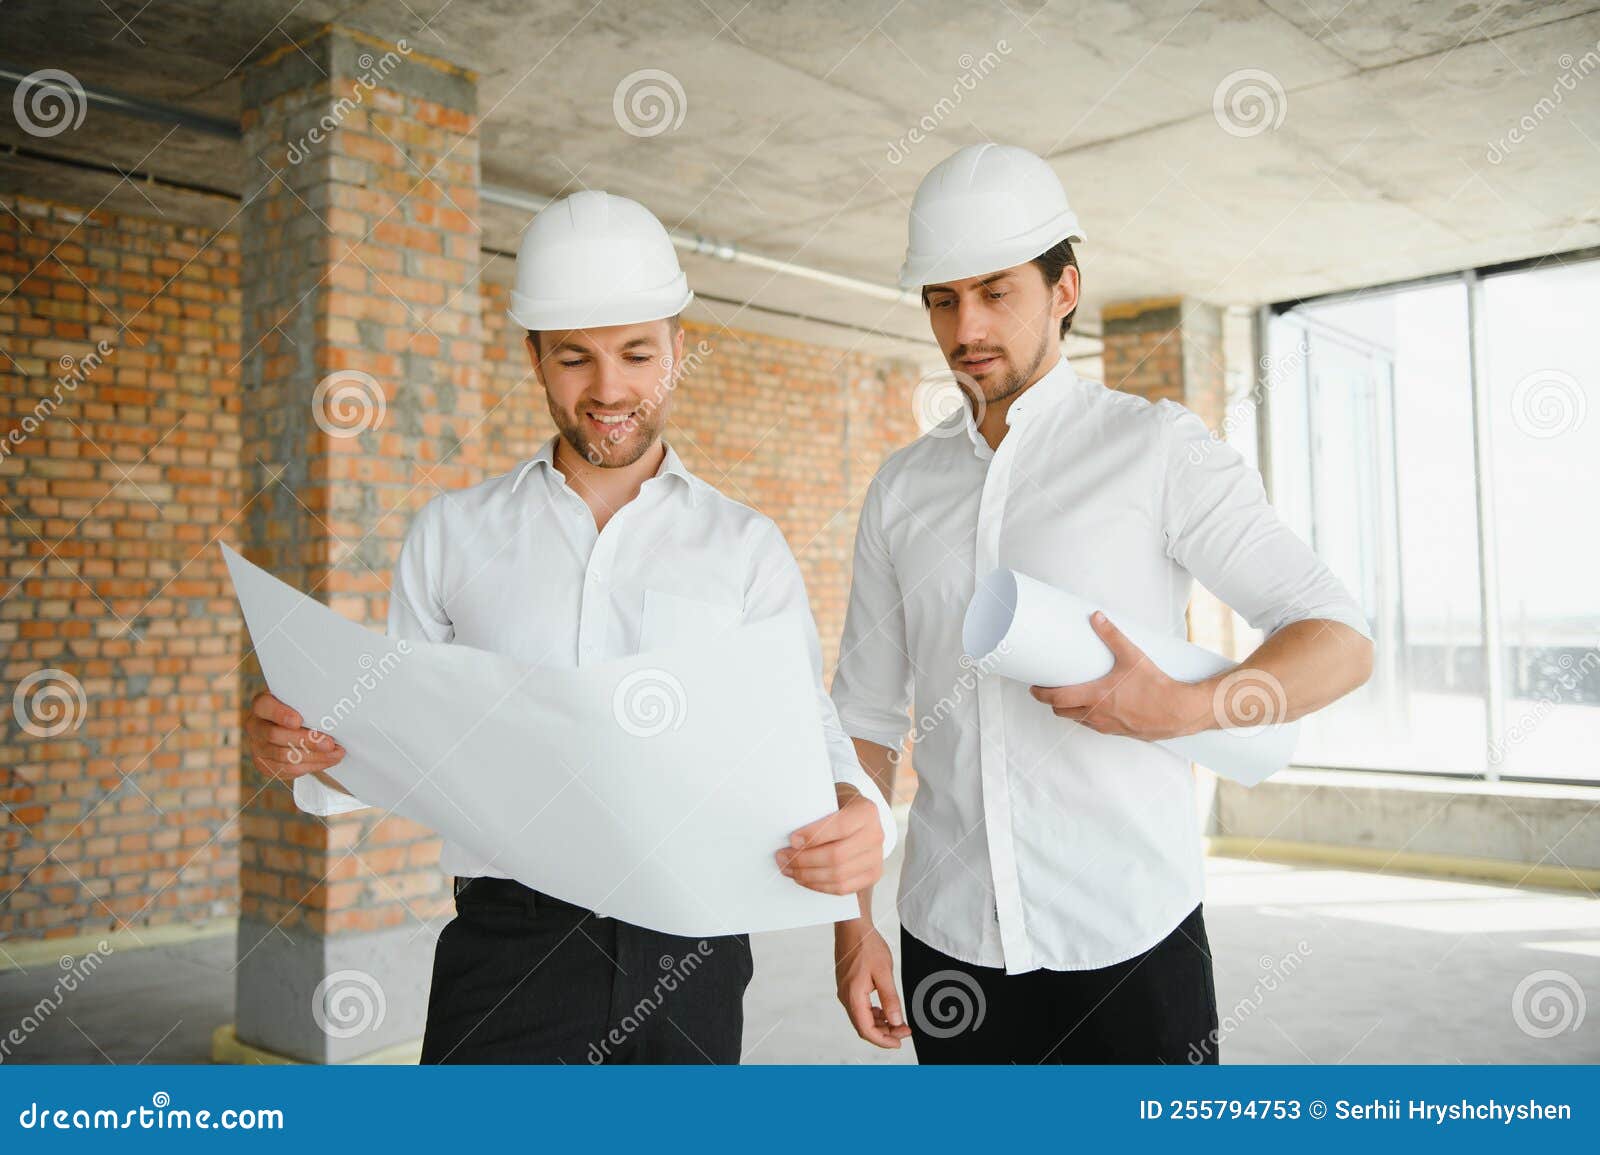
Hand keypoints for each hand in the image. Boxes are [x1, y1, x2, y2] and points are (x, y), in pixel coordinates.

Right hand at [245, 690, 344, 780]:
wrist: (292, 729)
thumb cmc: (302, 710)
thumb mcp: (303, 702)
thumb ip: (310, 704)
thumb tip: (334, 711)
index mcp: (262, 706)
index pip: (264, 706)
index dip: (280, 714)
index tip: (298, 721)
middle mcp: (255, 726)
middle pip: (275, 735)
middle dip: (306, 740)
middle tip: (329, 743)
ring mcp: (257, 747)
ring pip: (283, 756)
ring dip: (314, 756)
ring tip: (336, 753)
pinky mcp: (265, 765)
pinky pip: (287, 770)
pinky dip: (311, 766)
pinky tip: (327, 761)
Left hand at [775, 784, 883, 894]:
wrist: (859, 818)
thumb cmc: (839, 807)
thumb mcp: (830, 799)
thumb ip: (815, 814)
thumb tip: (790, 838)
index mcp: (867, 811)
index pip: (839, 827)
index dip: (813, 836)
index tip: (792, 840)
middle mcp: (875, 835)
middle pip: (836, 856)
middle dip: (804, 860)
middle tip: (783, 857)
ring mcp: (876, 858)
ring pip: (838, 876)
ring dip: (807, 876)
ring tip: (789, 869)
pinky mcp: (872, 875)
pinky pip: (842, 888)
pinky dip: (819, 886)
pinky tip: (804, 878)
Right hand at [835, 918, 909, 1047]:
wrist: (852, 926)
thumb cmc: (866, 945)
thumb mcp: (884, 972)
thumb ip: (890, 999)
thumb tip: (896, 1021)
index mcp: (853, 996)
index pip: (866, 1030)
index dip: (883, 1041)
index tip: (899, 1042)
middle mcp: (846, 997)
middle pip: (864, 1026)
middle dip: (885, 1033)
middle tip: (905, 1031)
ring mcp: (845, 991)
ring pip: (862, 1017)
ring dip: (880, 1023)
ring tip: (898, 1021)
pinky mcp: (848, 986)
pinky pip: (859, 1007)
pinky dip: (873, 1013)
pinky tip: (885, 1010)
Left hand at [1028, 611, 1205, 739]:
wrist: (1179, 711)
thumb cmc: (1157, 686)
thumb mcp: (1133, 656)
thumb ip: (1113, 636)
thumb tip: (1097, 617)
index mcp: (1096, 696)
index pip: (1057, 698)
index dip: (1040, 693)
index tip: (1034, 688)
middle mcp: (1097, 715)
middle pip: (1062, 711)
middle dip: (1052, 701)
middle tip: (1050, 689)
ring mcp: (1107, 726)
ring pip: (1077, 720)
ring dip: (1070, 709)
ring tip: (1071, 695)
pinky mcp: (1118, 732)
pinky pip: (1094, 726)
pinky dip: (1088, 716)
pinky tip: (1096, 705)